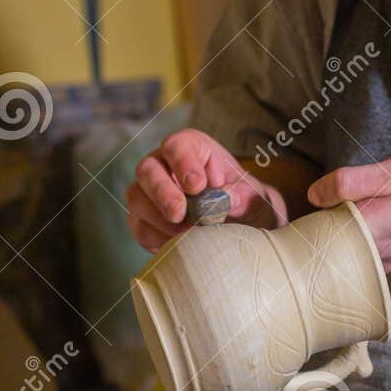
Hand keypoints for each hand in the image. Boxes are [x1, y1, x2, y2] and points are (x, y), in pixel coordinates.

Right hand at [126, 127, 287, 252]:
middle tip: (180, 214)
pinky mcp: (144, 219)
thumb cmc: (244, 202)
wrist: (239, 226)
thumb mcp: (252, 197)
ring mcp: (149, 192)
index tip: (197, 186)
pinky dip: (158, 238)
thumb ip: (242, 196)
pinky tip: (179, 244)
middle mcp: (164, 165)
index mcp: (191, 148)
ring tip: (188, 234)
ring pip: (137, 199)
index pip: (176, 146)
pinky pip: (140, 227)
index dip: (182, 163)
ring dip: (160, 220)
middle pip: (147, 169)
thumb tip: (226, 198)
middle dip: (163, 193)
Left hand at [306, 151, 390, 270]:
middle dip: (311, 229)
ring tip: (330, 217)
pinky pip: (353, 258)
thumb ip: (352, 182)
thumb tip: (314, 194)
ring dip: (328, 238)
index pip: (315, 231)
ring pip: (337, 253)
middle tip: (312, 209)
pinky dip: (345, 246)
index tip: (300, 207)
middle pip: (322, 245)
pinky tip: (349, 229)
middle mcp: (367, 253)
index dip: (301, 218)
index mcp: (364, 228)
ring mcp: (376, 264)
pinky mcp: (384, 265)